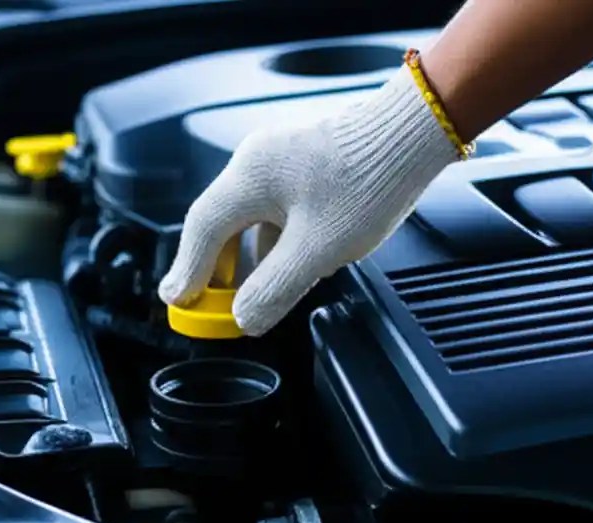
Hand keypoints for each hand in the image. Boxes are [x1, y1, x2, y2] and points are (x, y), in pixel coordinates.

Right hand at [157, 66, 458, 335]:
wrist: (415, 134)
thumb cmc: (369, 181)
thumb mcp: (318, 250)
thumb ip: (275, 288)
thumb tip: (245, 319)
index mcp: (250, 177)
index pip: (202, 230)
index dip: (187, 271)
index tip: (177, 301)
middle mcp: (258, 163)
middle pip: (221, 224)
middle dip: (216, 269)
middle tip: (211, 306)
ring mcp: (283, 162)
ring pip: (253, 219)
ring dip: (250, 259)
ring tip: (254, 295)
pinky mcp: (308, 167)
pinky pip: (278, 211)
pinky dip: (276, 243)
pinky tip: (293, 266)